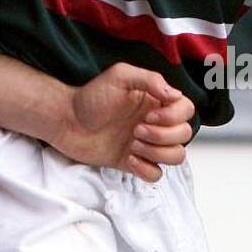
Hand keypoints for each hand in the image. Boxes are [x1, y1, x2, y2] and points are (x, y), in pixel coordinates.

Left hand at [48, 63, 194, 181]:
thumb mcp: (120, 76)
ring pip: (175, 156)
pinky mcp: (133, 162)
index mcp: (155, 101)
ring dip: (157, 152)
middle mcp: (155, 123)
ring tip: (132, 144)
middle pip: (184, 135)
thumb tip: (174, 95)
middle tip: (136, 130)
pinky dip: (145, 169)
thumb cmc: (90, 97)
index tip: (150, 115)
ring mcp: (146, 144)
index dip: (174, 117)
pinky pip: (156, 174)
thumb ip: (149, 79)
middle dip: (162, 136)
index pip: (186, 110)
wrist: (66, 121)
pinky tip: (128, 158)